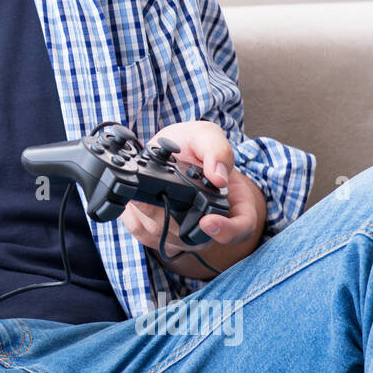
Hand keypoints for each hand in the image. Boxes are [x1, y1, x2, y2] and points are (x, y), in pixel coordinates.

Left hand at [117, 120, 265, 278]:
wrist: (173, 152)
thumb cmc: (196, 148)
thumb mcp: (208, 136)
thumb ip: (216, 150)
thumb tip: (218, 177)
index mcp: (236, 206)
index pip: (240, 229)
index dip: (226, 230)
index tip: (208, 222)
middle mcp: (210, 227)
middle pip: (192, 235)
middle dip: (167, 212)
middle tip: (153, 187)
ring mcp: (183, 235)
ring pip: (162, 235)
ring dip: (146, 210)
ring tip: (140, 186)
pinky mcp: (157, 235)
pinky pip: (142, 232)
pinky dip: (132, 213)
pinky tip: (132, 195)